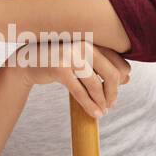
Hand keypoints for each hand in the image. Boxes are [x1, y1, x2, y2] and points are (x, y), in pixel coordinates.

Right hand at [14, 39, 131, 118]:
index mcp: (94, 40)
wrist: (27, 61)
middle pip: (112, 73)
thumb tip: (128, 79)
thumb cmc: (59, 60)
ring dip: (102, 102)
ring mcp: (71, 56)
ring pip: (96, 85)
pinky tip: (95, 114)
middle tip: (111, 104)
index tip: (115, 91)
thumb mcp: (82, 60)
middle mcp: (85, 44)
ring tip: (102, 111)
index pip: (119, 62)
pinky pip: (80, 92)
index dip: (121, 80)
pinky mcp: (59, 69)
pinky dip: (89, 105)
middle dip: (113, 93)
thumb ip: (104, 66)